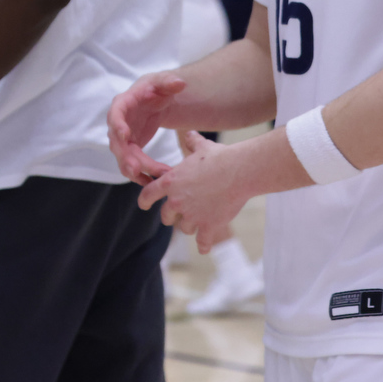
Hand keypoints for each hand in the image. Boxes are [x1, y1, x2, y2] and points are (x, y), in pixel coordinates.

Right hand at [108, 72, 185, 182]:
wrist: (155, 100)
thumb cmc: (156, 88)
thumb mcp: (163, 82)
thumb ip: (169, 82)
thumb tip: (179, 83)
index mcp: (123, 104)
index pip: (115, 114)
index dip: (118, 125)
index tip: (125, 135)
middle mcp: (118, 123)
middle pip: (117, 142)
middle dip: (125, 157)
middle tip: (135, 169)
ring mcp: (123, 138)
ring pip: (124, 157)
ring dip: (135, 170)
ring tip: (150, 181)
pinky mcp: (130, 148)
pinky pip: (133, 164)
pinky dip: (142, 174)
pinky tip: (154, 182)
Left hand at [138, 131, 246, 251]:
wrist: (239, 171)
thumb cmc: (220, 157)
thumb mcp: (201, 147)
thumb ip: (191, 142)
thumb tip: (189, 133)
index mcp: (170, 182)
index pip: (148, 194)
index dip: (144, 201)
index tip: (144, 206)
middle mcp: (176, 201)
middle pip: (166, 216)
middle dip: (170, 216)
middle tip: (175, 215)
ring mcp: (192, 215)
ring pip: (184, 228)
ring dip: (189, 226)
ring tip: (196, 223)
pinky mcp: (209, 225)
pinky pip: (202, 242)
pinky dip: (204, 246)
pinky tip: (204, 248)